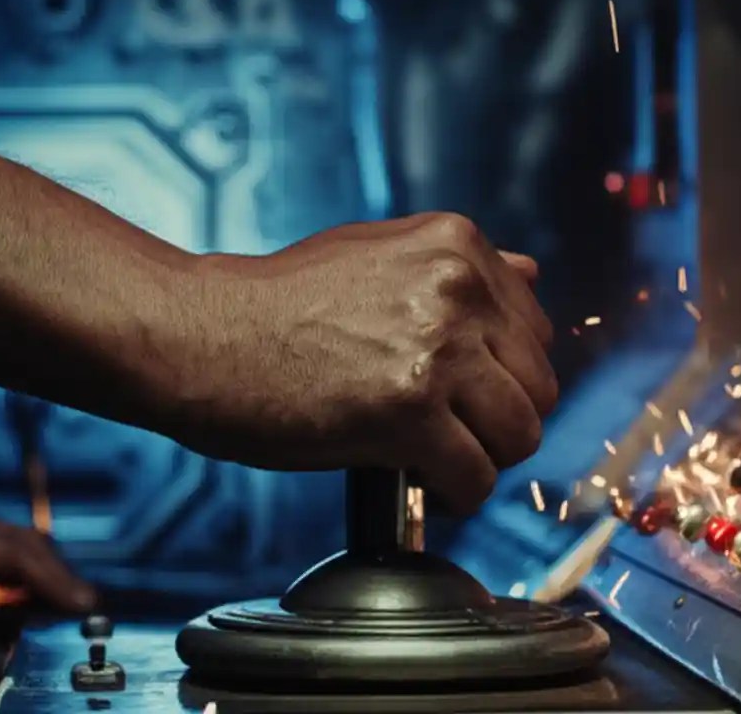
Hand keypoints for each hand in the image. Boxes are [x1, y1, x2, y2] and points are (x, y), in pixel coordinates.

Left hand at [0, 466, 95, 656]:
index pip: (11, 554)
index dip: (50, 578)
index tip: (81, 603)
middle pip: (29, 545)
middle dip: (63, 576)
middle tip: (89, 612)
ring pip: (23, 542)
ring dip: (50, 571)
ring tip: (69, 605)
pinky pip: (7, 547)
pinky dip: (30, 569)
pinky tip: (32, 594)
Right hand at [170, 212, 556, 513]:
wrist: (203, 335)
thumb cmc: (277, 302)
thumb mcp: (376, 252)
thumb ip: (458, 267)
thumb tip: (530, 274)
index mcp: (457, 245)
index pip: (536, 331)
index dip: (504, 377)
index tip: (467, 398)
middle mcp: (458, 288)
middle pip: (538, 387)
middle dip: (499, 423)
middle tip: (453, 436)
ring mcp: (436, 349)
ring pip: (520, 435)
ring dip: (483, 460)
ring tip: (438, 461)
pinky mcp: (408, 411)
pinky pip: (475, 477)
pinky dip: (454, 495)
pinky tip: (419, 483)